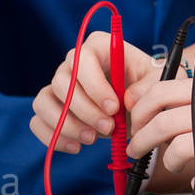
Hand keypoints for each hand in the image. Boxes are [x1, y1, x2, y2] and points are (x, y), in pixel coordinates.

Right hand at [29, 30, 157, 152]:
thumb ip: (148, 88)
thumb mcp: (158, 83)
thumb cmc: (148, 86)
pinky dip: (53, 137)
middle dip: (84, 110)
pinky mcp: (53, 108)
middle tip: (109, 128)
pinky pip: (37, 121)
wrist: (141, 105)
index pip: (82, 59)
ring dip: (66, 125)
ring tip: (93, 139)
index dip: (94, 85)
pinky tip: (77, 147)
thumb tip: (129, 99)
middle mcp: (74, 64)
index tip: (114, 107)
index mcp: (99, 48)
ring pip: (43, 102)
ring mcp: (60, 86)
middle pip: (61, 83)